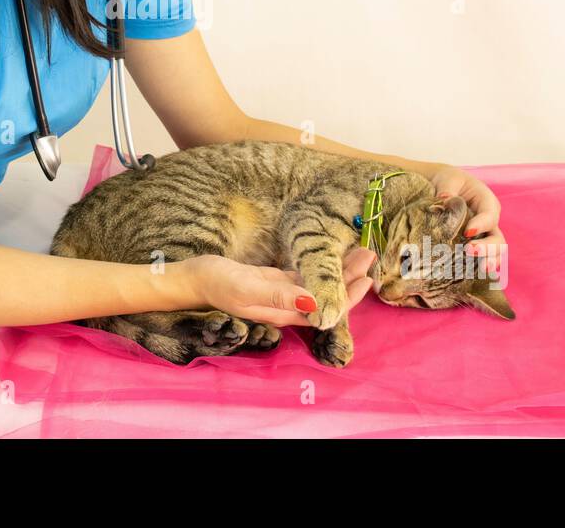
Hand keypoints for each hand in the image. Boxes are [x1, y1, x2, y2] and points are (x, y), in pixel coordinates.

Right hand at [189, 247, 376, 327]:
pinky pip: (305, 276)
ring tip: (358, 252)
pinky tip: (332, 257)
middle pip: (327, 296)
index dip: (348, 296)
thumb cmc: (218, 284)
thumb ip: (280, 297)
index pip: (325, 308)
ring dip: (339, 271)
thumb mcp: (248, 290)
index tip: (365, 277)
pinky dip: (321, 267)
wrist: (196, 279)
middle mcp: (288, 307)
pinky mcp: (276, 282)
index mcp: (283, 313)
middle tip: (368, 254)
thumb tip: (314, 303)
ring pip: (318, 285)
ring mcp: (282, 294)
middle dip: (350, 279)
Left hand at [426, 163, 506, 275]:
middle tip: (470, 251)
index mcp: (487, 203)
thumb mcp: (449, 180)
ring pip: (494, 253)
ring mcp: (483, 237)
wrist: (446, 188)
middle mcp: (489, 223)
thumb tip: (444, 199)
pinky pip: (481, 260)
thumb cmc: (450, 182)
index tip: (468, 232)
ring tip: (480, 270)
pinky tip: (470, 278)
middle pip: (497, 239)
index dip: (481, 225)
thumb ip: (448, 189)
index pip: (490, 215)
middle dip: (487, 248)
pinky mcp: (474, 247)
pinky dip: (477, 268)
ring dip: (489, 262)